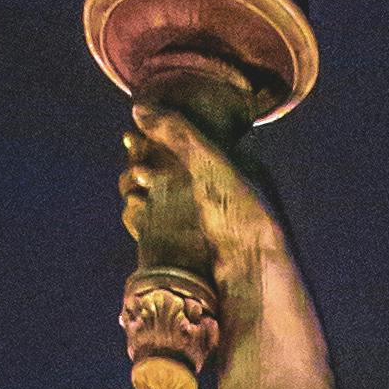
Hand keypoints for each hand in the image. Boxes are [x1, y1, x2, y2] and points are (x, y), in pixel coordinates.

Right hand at [117, 97, 284, 291]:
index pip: (186, 142)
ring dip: (137, 189)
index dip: (159, 137)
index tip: (134, 135)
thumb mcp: (214, 163)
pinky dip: (138, 216)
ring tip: (134, 189)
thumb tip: (139, 107)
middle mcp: (216, 193)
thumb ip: (179, 134)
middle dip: (143, 163)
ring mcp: (199, 222)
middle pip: (166, 168)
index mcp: (233, 167)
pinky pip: (152, 226)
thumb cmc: (244, 216)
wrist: (254, 281)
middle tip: (136, 167)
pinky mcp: (183, 250)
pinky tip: (134, 209)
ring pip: (155, 197)